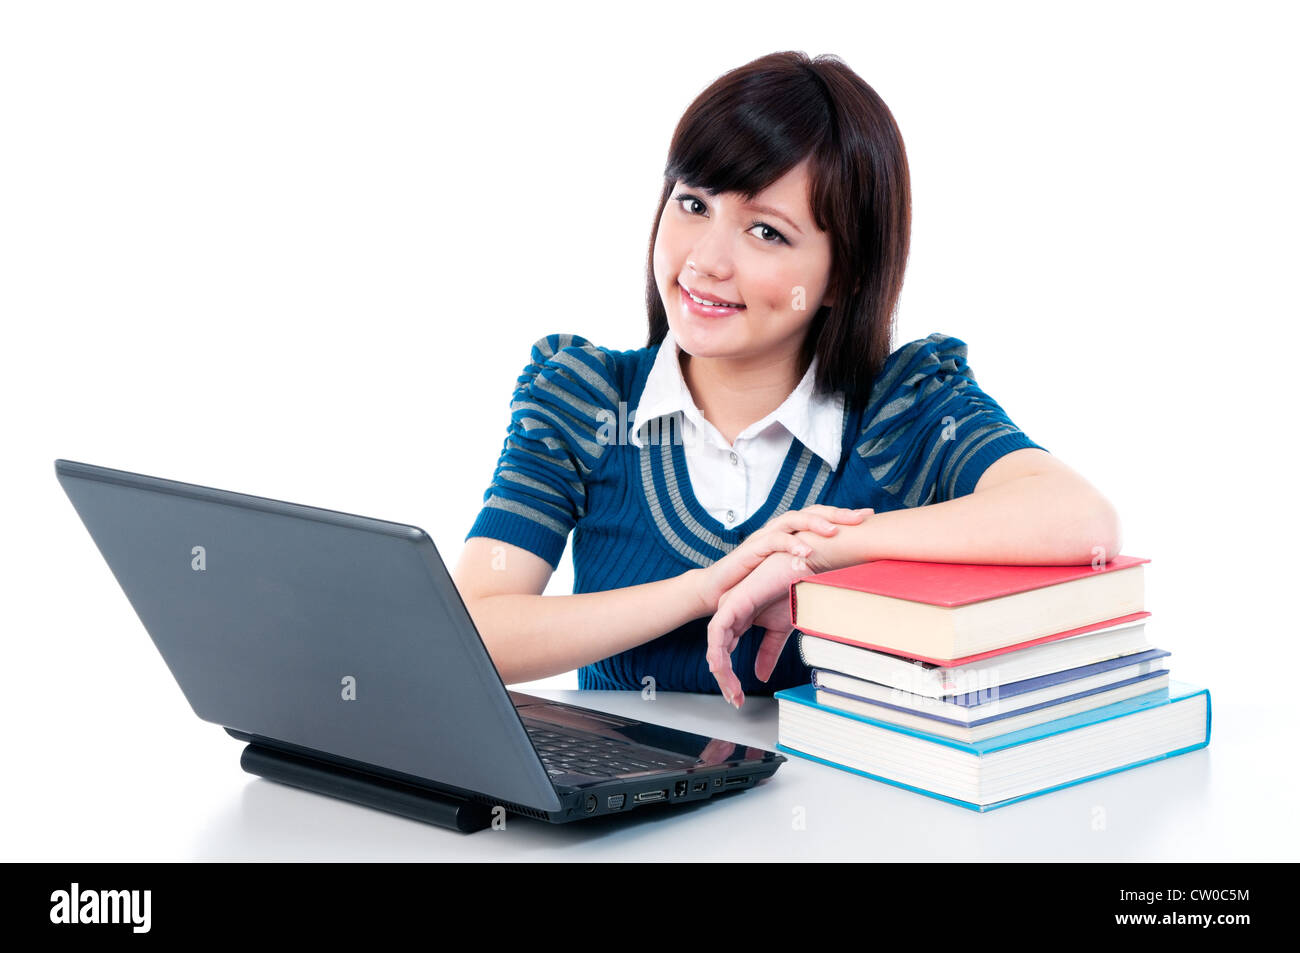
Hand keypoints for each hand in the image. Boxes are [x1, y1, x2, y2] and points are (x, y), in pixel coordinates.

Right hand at [696, 505, 870, 612]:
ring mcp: (765, 537)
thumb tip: (846, 577)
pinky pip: (773, 541)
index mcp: (791, 534)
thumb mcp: (788, 575)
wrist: (718, 591)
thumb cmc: (755, 584)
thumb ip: (812, 571)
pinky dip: (790, 544)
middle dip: (838, 513)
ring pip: (793, 519)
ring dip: (815, 523)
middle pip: (812, 512)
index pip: (821, 517)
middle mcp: (779, 530)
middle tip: (862, 517)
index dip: (844, 515)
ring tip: (835, 531)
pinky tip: (806, 552)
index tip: (870, 517)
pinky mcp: (751, 549)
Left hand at [706, 549, 812, 707]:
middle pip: (718, 652)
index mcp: (741, 619)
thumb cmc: (794, 591)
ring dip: (721, 670)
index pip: (727, 652)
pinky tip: (721, 668)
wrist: (805, 571)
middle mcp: (732, 614)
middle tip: (734, 699)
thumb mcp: (779, 631)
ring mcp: (730, 608)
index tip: (738, 697)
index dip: (730, 677)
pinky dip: (717, 651)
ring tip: (731, 690)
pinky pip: (717, 632)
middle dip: (724, 679)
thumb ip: (768, 652)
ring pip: (715, 646)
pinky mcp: (733, 603)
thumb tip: (760, 675)